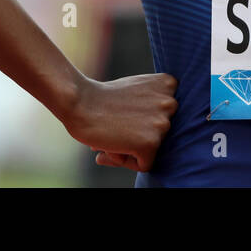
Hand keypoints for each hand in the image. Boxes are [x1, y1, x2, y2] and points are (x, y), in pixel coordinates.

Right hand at [62, 73, 178, 171]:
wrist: (79, 103)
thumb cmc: (102, 98)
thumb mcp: (136, 89)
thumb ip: (150, 105)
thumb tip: (149, 134)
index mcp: (169, 84)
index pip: (167, 114)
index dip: (144, 120)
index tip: (126, 116)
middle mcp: (171, 103)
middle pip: (160, 133)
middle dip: (137, 135)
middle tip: (115, 127)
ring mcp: (162, 123)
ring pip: (152, 150)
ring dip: (130, 148)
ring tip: (111, 135)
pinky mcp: (151, 143)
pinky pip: (144, 165)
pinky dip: (126, 162)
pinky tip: (110, 148)